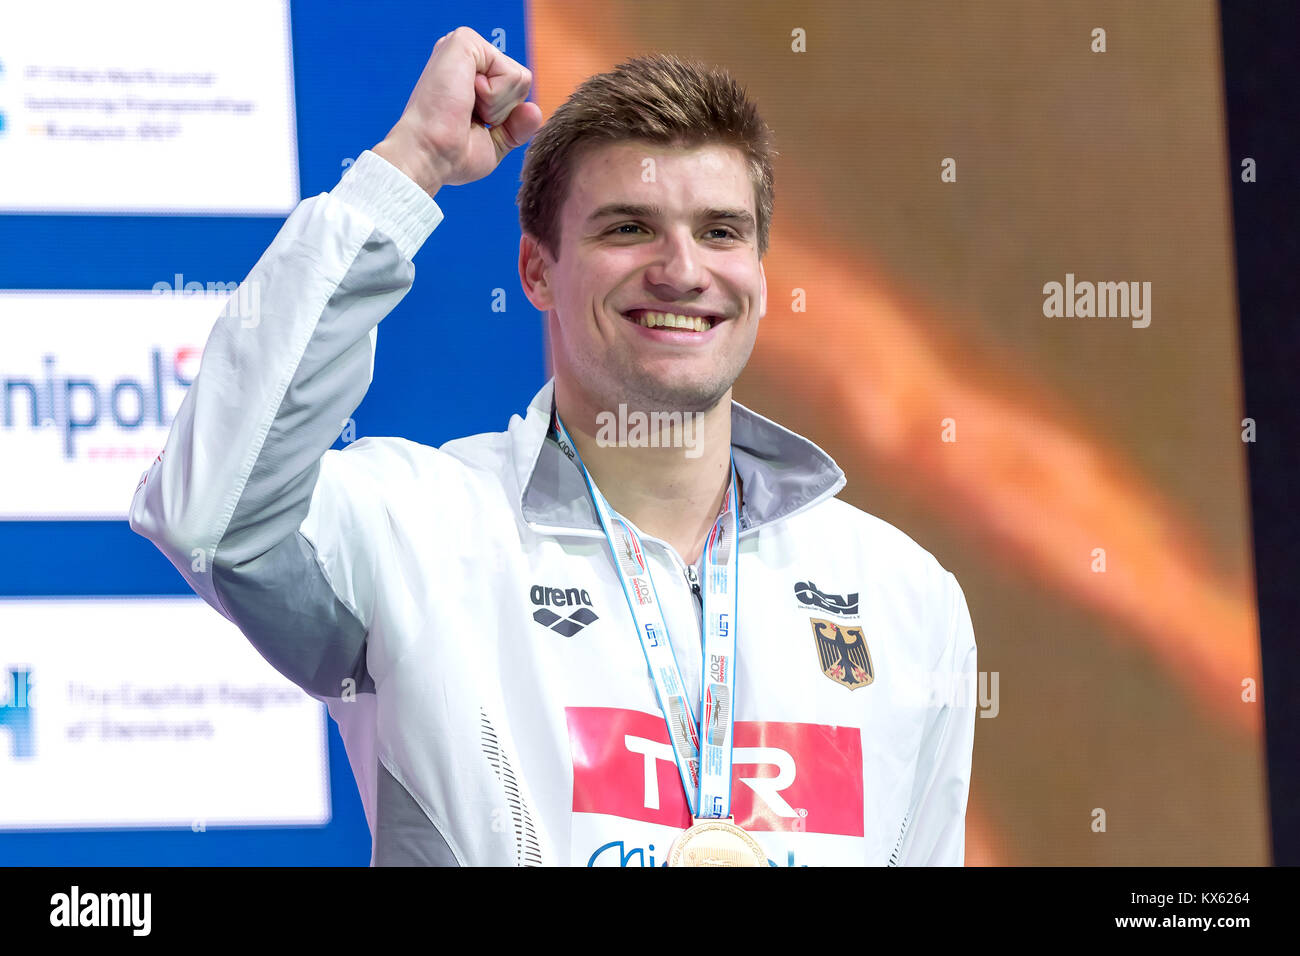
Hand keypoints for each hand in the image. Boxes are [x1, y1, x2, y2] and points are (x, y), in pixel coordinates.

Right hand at [373, 27, 543, 196]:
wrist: (430, 156)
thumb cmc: (450, 155)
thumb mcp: (493, 144)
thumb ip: (516, 127)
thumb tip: (534, 110)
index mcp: (469, 76)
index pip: (517, 90)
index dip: (505, 118)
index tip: (469, 125)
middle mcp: (466, 57)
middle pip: (522, 82)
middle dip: (504, 112)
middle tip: (467, 117)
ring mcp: (465, 47)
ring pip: (519, 78)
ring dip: (498, 107)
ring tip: (464, 109)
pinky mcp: (465, 41)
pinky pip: (511, 73)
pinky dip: (495, 97)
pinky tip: (466, 98)